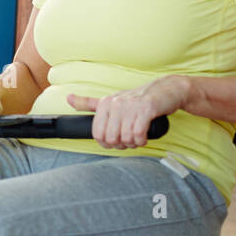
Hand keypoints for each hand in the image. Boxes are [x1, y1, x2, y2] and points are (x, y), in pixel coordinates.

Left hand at [66, 76, 189, 148]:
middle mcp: (115, 103)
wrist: (167, 90)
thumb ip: (89, 103)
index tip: (117, 142)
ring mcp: (131, 105)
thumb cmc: (138, 99)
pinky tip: (144, 138)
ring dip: (133, 144)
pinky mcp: (146, 109)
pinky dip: (141, 141)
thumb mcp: (111, 100)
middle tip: (130, 141)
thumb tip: (68, 98)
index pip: (98, 134)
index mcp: (105, 103)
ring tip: (138, 139)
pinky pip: (138, 134)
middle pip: (111, 138)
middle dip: (121, 145)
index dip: (107, 143)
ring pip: (125, 138)